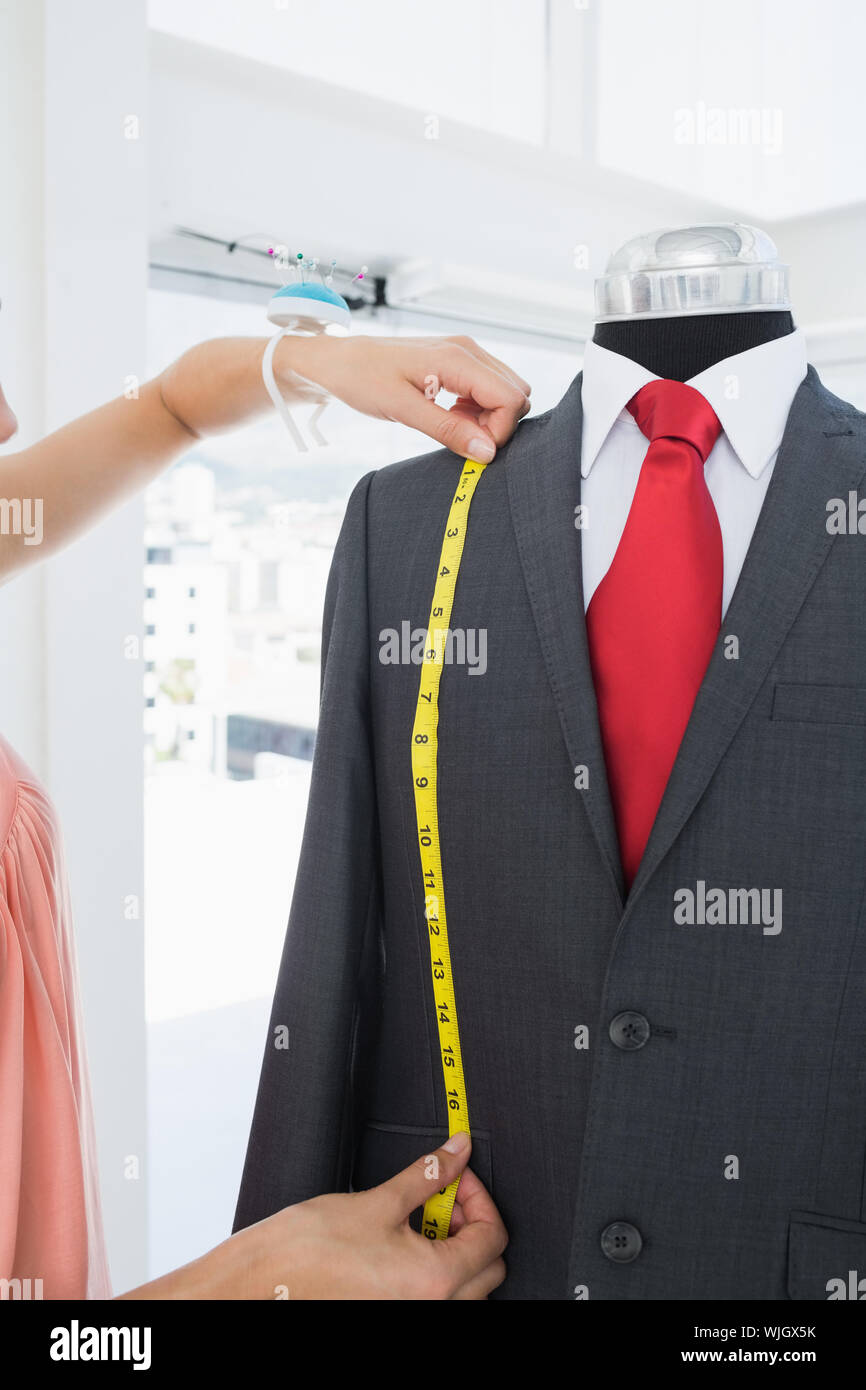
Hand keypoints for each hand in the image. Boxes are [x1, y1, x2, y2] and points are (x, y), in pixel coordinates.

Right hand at [244, 1130, 507, 1299]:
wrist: (263, 1283)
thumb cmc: (308, 1250)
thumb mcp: (379, 1201)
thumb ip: (428, 1176)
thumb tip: (457, 1152)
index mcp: (435, 1281)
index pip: (493, 1238)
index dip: (479, 1198)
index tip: (457, 1177)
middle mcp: (433, 1311)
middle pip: (488, 1268)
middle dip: (470, 1225)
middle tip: (439, 1197)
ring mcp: (414, 1320)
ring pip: (466, 1290)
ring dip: (454, 1252)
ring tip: (416, 1222)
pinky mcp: (394, 1319)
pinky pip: (437, 1302)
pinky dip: (433, 1275)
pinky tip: (403, 1248)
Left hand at [280, 333, 530, 462]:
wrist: (337, 360)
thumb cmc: (362, 379)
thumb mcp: (403, 409)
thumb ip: (448, 430)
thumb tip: (487, 453)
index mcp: (458, 357)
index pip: (511, 398)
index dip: (499, 431)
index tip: (471, 448)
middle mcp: (468, 350)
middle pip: (516, 393)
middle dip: (497, 424)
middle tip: (461, 438)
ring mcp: (464, 353)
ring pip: (504, 392)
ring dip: (487, 418)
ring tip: (451, 426)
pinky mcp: (457, 362)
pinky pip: (487, 389)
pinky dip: (477, 410)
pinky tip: (449, 416)